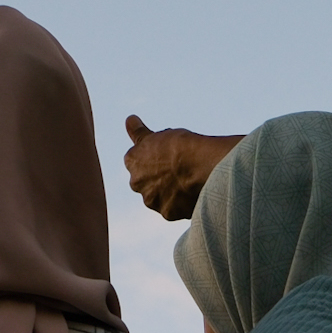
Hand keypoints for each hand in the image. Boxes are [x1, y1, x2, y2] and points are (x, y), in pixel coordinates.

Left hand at [124, 115, 242, 220]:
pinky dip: (181, 203)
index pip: (137, 160)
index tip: (166, 155)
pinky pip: (173, 208)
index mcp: (132, 161)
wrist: (201, 166)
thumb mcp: (157, 135)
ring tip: (188, 180)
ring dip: (168, 191)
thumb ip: (139, 132)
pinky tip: (193, 192)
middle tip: (177, 168)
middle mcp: (136, 182)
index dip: (153, 157)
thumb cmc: (181, 146)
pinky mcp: (167, 213)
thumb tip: (129, 119)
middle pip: (146, 180)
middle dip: (157, 177)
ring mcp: (151, 199)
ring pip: (158, 196)